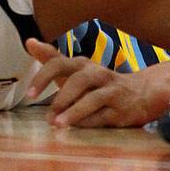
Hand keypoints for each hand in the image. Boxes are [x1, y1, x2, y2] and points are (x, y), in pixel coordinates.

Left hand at [24, 38, 164, 127]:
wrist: (141, 92)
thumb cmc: (97, 82)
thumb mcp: (74, 70)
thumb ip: (51, 58)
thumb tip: (29, 42)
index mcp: (81, 65)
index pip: (59, 63)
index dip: (43, 77)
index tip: (29, 93)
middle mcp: (96, 74)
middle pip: (77, 80)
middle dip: (60, 97)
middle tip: (46, 116)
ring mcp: (110, 91)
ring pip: (91, 98)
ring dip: (73, 111)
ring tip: (57, 123)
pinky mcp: (121, 109)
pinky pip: (103, 116)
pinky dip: (88, 122)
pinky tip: (76, 128)